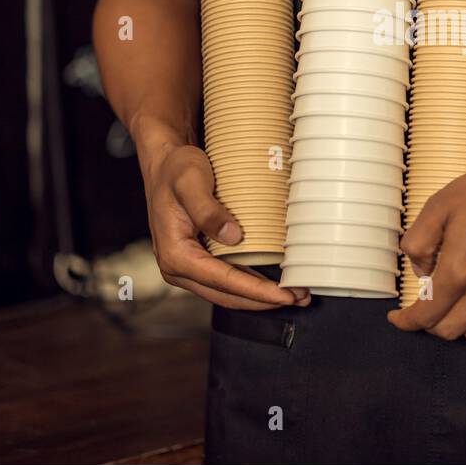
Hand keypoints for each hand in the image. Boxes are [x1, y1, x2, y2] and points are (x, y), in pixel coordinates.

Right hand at [138, 135, 307, 309]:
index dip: (256, 291)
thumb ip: (208, 210)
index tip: (283, 294)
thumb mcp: (191, 182)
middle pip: (227, 295)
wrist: (165, 164)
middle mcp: (177, 268)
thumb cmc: (176, 170)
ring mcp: (186, 268)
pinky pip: (225, 282)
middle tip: (300, 296)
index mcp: (175, 255)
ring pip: (227, 294)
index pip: (222, 281)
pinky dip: (250, 286)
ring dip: (260, 297)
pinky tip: (271, 283)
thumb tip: (233, 237)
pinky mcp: (197, 262)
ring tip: (293, 294)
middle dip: (265, 300)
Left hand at [387, 142, 465, 342]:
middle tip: (426, 306)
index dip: (407, 322)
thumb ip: (418, 241)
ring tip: (454, 305)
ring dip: (459, 326)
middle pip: (449, 331)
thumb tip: (420, 271)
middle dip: (430, 323)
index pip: (426, 316)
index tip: (399, 318)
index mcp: (460, 270)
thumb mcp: (440, 204)